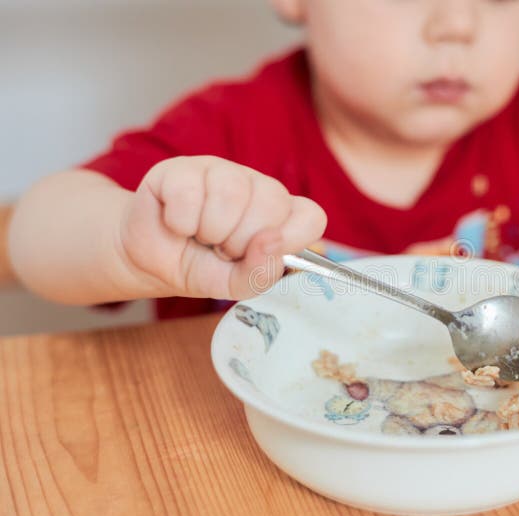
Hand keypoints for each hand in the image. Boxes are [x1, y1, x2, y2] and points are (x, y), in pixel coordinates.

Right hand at [118, 156, 325, 299]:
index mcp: (281, 216)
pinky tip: (177, 223)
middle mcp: (259, 187)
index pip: (312, 217)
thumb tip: (271, 242)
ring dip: (209, 231)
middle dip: (241, 242)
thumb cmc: (200, 266)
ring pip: (232, 197)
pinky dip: (180, 222)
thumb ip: (260, 273)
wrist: (148, 261)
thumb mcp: (236, 285)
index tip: (264, 252)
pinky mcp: (184, 168)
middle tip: (222, 249)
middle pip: (273, 205)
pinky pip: (190, 195)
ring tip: (200, 236)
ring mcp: (223, 171)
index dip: (293, 237)